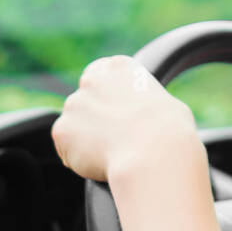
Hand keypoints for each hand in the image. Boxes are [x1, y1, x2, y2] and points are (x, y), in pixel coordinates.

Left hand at [51, 55, 197, 182]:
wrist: (153, 153)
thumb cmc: (169, 130)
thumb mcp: (164, 102)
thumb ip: (143, 101)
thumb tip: (144, 112)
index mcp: (119, 67)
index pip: (100, 73)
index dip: (105, 96)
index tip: (113, 112)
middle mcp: (92, 80)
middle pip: (85, 100)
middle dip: (93, 118)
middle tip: (113, 138)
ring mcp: (74, 104)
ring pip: (74, 125)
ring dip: (85, 138)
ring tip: (111, 154)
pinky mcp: (62, 130)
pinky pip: (66, 148)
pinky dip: (77, 158)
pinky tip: (100, 163)